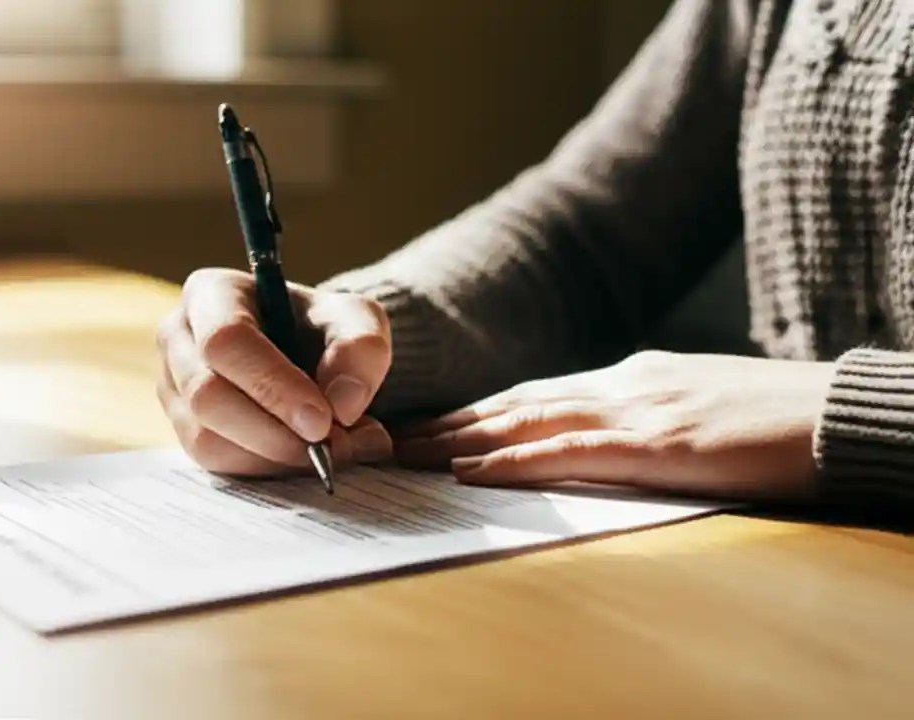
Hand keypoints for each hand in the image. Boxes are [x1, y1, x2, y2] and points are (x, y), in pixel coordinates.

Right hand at [156, 268, 392, 475]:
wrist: (308, 353)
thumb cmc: (324, 328)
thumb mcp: (357, 320)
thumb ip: (360, 350)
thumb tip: (342, 405)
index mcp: (211, 294)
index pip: (225, 341)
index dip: (271, 385)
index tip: (321, 420)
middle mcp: (178, 338)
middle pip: (206, 396)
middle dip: (272, 432)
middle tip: (331, 446)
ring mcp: (173, 388)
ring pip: (206, 440)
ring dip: (273, 458)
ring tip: (330, 450)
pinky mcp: (183, 429)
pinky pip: (216, 465)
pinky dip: (267, 470)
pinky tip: (304, 456)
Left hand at [395, 351, 835, 499]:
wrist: (837, 412)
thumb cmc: (776, 416)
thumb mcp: (696, 403)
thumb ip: (646, 410)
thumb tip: (603, 430)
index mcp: (632, 376)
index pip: (536, 392)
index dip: (479, 408)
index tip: (434, 422)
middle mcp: (622, 385)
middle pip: (517, 401)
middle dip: (454, 421)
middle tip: (398, 437)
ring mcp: (636, 411)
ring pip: (527, 420)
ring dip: (463, 439)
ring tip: (412, 454)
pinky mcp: (656, 445)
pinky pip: (568, 452)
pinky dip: (512, 460)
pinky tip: (472, 472)